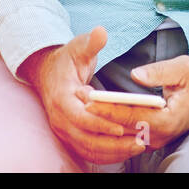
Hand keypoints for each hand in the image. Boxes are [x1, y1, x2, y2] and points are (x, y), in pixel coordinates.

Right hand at [24, 27, 149, 165]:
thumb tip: (101, 32)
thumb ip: (91, 42)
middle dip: (113, 143)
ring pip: (88, 149)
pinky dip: (107, 155)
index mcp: (61, 98)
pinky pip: (88, 152)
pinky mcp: (70, 137)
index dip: (100, 123)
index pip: (80, 117)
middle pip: (86, 139)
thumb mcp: (78, 47)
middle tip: (139, 142)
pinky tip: (126, 152)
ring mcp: (63, 131)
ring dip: (113, 152)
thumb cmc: (66, 59)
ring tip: (138, 147)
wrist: (48, 73)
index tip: (121, 127)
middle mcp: (59, 119)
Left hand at [84, 54, 188, 150]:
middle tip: (78, 97)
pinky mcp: (151, 138)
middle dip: (99, 113)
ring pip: (122, 134)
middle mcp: (160, 135)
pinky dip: (112, 123)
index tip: (89, 100)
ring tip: (82, 102)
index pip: (132, 116)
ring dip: (103, 119)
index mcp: (168, 120)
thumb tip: (135, 75)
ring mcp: (155, 140)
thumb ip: (159, 71)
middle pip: (122, 127)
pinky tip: (97, 111)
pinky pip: (127, 134)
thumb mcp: (182, 68)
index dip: (109, 109)